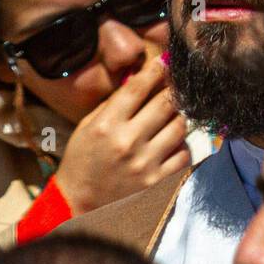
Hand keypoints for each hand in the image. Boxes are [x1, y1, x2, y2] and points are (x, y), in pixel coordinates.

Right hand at [54, 58, 190, 213]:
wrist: (79, 201)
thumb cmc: (82, 159)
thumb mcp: (88, 126)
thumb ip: (114, 104)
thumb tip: (140, 81)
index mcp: (107, 124)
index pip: (138, 89)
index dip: (156, 71)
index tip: (166, 63)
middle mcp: (128, 141)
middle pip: (165, 104)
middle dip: (173, 90)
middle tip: (176, 86)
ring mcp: (145, 163)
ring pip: (179, 127)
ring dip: (180, 117)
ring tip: (174, 115)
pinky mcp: (157, 181)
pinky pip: (183, 154)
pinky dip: (182, 145)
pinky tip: (174, 141)